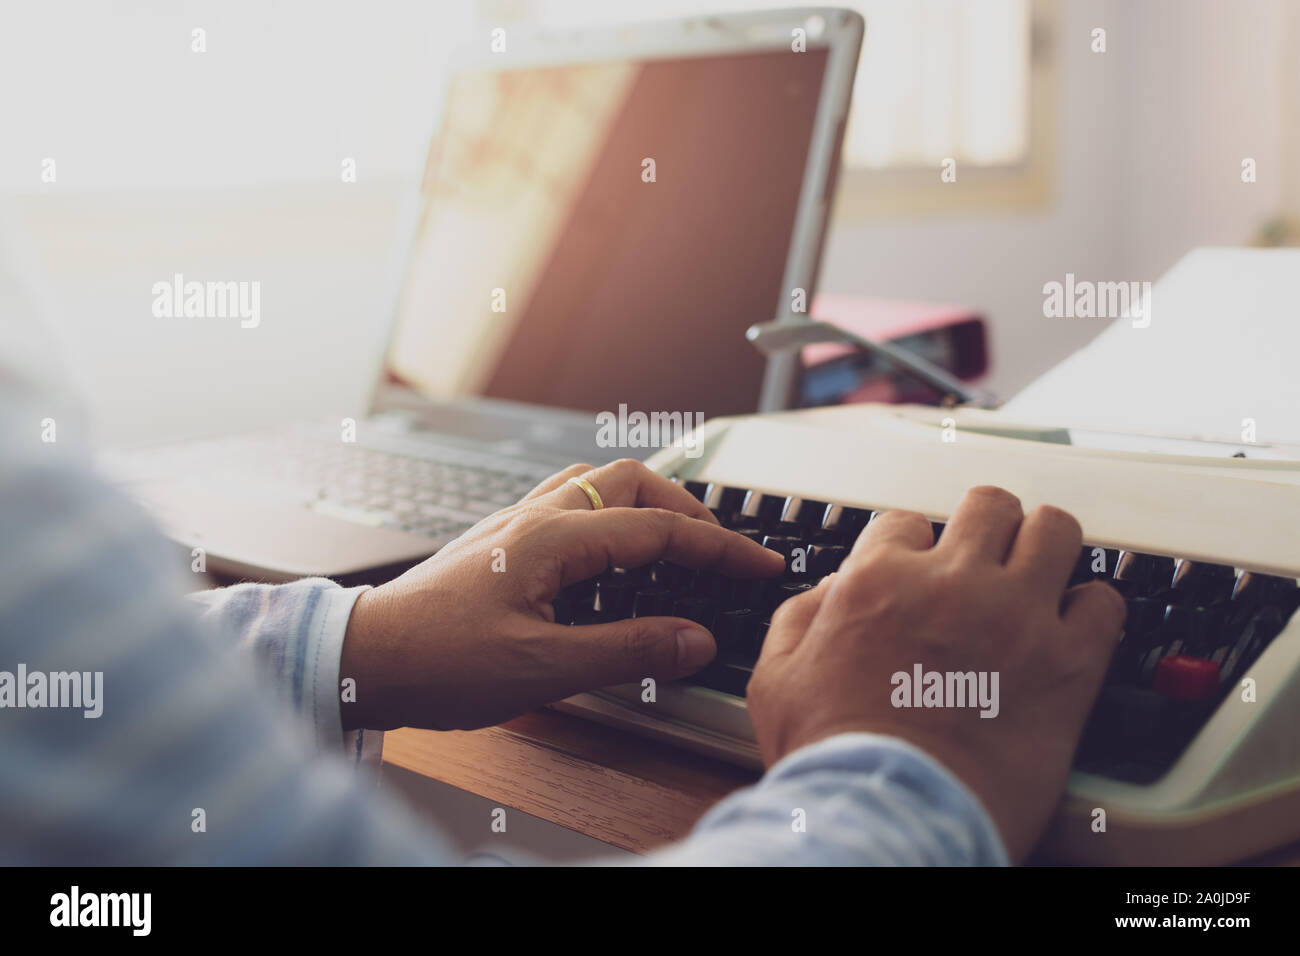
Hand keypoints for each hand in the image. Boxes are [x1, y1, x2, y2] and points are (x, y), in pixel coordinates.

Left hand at [340, 459, 783, 731]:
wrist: (364, 658)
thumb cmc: (436, 660)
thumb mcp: (545, 667)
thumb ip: (628, 650)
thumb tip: (695, 639)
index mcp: (553, 538)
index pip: (658, 529)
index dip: (718, 547)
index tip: (758, 564)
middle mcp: (534, 517)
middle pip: (630, 481)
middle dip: (686, 508)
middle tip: (719, 547)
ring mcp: (513, 524)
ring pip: (596, 484)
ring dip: (645, 502)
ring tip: (674, 539)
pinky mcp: (498, 542)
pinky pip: (567, 504)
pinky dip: (608, 516)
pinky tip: (608, 555)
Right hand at [746, 485, 1124, 861]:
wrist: (891, 815)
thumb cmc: (834, 759)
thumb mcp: (775, 682)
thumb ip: (797, 620)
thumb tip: (829, 592)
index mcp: (877, 582)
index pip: (906, 523)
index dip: (913, 548)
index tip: (921, 573)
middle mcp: (950, 583)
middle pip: (989, 506)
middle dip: (988, 527)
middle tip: (988, 558)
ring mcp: (1015, 616)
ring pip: (1055, 531)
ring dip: (1046, 548)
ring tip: (1040, 574)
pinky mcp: (1068, 662)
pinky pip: (1104, 602)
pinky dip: (1092, 610)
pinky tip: (1075, 629)